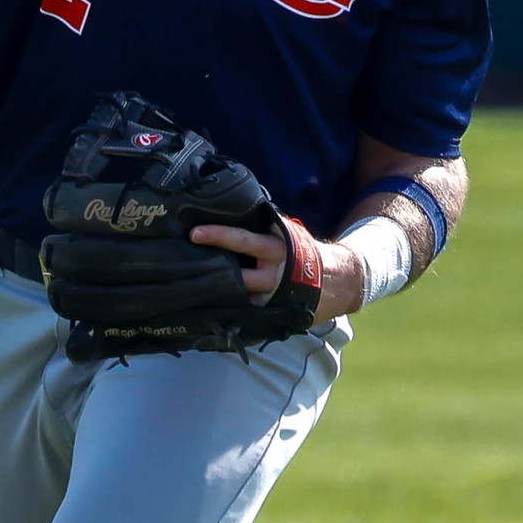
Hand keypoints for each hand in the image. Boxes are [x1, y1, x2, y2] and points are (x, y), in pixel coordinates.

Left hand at [189, 224, 359, 319]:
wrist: (339, 280)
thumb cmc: (304, 251)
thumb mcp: (288, 233)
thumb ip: (263, 225)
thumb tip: (230, 208)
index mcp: (277, 247)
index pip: (243, 239)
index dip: (218, 235)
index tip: (194, 233)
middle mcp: (273, 273)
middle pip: (236, 274)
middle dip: (211, 270)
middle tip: (183, 264)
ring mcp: (271, 296)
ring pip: (238, 296)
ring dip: (215, 292)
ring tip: (189, 286)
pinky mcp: (270, 314)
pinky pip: (244, 311)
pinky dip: (228, 308)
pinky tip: (206, 305)